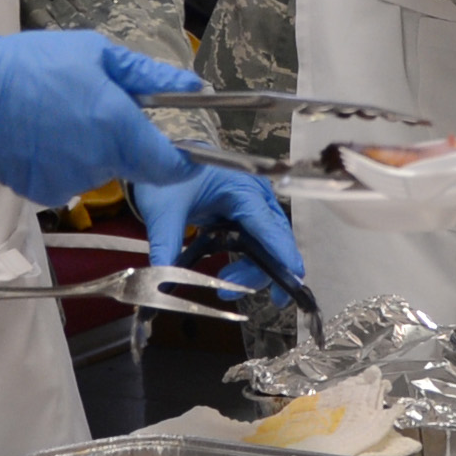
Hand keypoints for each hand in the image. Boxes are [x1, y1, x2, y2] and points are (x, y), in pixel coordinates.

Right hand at [0, 32, 199, 204]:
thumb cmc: (31, 65)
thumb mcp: (94, 53)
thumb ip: (147, 75)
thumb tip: (196, 87)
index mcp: (118, 128)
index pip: (171, 166)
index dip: (184, 162)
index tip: (185, 151)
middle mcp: (100, 163)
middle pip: (133, 164)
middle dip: (126, 141)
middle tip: (95, 107)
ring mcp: (70, 184)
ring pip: (100, 169)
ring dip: (92, 148)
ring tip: (59, 115)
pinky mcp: (44, 194)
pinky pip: (69, 178)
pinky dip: (63, 160)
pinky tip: (40, 135)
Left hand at [135, 165, 303, 301]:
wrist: (165, 162)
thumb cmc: (169, 177)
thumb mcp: (164, 211)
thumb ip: (166, 244)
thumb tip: (162, 279)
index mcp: (241, 187)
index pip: (266, 223)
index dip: (280, 251)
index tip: (293, 277)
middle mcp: (256, 196)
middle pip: (274, 238)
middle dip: (263, 271)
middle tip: (230, 292)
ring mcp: (255, 207)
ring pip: (269, 246)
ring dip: (253, 271)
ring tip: (224, 286)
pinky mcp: (249, 218)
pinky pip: (259, 245)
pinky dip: (250, 264)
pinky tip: (232, 278)